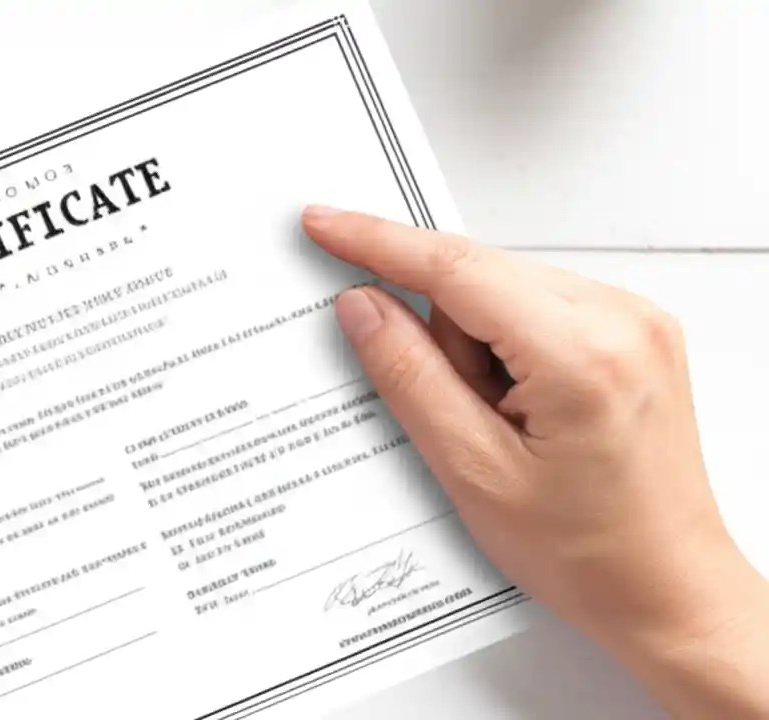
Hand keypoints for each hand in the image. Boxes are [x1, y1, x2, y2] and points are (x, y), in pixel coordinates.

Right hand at [303, 207, 768, 718]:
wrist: (668, 592)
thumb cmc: (591, 554)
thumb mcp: (474, 472)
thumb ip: (410, 376)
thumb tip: (362, 306)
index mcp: (581, 354)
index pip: (455, 269)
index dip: (378, 243)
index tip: (327, 224)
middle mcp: (621, 319)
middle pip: (480, 277)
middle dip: (444, 335)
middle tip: (459, 415)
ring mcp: (636, 321)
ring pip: (505, 291)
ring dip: (479, 347)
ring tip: (504, 426)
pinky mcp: (634, 332)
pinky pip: (538, 307)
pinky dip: (509, 347)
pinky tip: (522, 410)